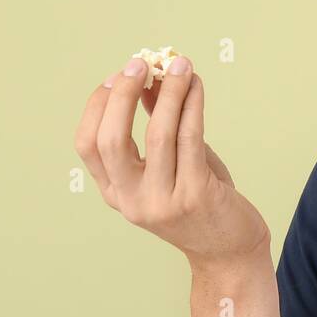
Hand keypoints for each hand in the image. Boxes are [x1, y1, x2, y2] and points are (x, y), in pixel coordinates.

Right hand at [74, 56, 270, 269]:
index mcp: (116, 193)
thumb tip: (149, 79)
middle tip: (141, 64)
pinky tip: (196, 86)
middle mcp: (132, 200)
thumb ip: (156, 126)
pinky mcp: (195, 195)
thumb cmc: (199, 202)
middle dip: (124, 95)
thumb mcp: (170, 164)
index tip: (118, 76)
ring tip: (181, 65)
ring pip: (158, 135)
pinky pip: (190, 139)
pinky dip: (192, 106)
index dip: (98, 106)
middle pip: (111, 140)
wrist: (229, 252)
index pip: (88, 144)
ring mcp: (162, 201)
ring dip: (169, 92)